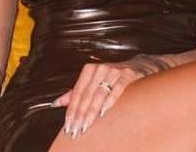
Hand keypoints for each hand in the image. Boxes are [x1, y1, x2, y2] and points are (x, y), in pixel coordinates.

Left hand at [52, 54, 170, 136]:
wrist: (139, 66)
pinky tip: (103, 113)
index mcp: (89, 70)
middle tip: (75, 130)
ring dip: (91, 113)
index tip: (67, 125)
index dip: (71, 110)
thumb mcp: (93, 82)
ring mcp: (114, 71)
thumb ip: (75, 93)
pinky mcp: (128, 74)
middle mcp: (100, 69)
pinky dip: (109, 102)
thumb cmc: (113, 77)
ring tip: (86, 126)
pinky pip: (117, 90)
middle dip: (80, 115)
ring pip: (99, 94)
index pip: (77, 93)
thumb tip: (56, 103)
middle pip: (87, 95)